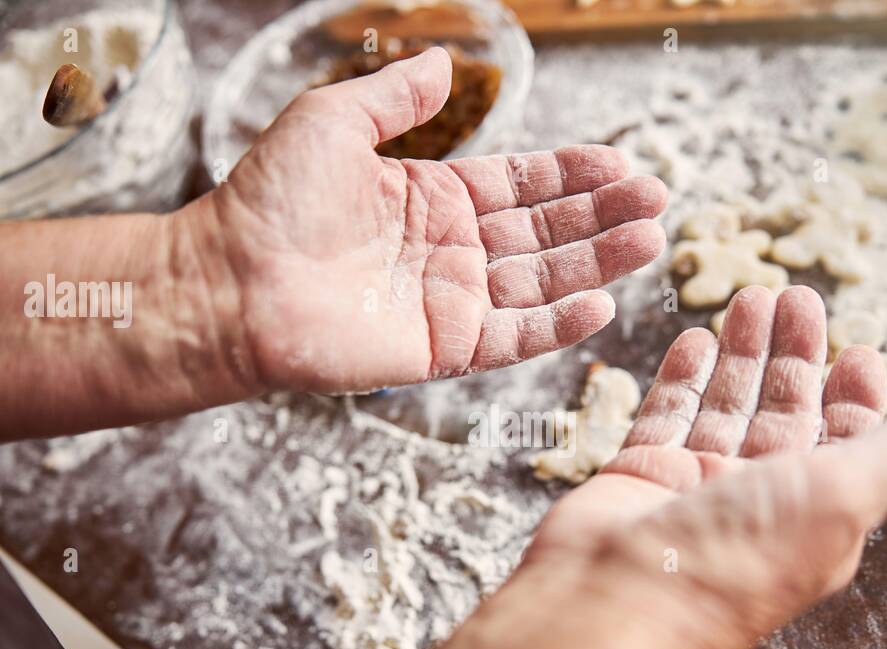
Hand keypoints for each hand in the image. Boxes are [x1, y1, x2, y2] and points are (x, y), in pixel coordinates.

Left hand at [180, 47, 666, 393]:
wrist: (228, 281)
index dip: (572, 174)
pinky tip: (602, 303)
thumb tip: (443, 60)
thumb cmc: (268, 201)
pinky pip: (512, 336)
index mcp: (431, 197)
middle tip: (658, 199)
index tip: (624, 162)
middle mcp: (449, 250)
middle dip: (602, 215)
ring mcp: (449, 301)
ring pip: (541, 281)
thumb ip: (396, 99)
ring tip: (650, 240)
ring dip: (597, 262)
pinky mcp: (441, 348)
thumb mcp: (333, 122)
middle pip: (544, 232)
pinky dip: (557, 324)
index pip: (520, 184)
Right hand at [530, 286, 886, 648]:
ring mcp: (696, 488)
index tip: (862, 350)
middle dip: (796, 356)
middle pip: (784, 415)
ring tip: (752, 296)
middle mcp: (760, 502)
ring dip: (742, 354)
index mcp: (818, 514)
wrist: (615, 604)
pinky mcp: (641, 477)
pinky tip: (696, 339)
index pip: (848, 445)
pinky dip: (683, 377)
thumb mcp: (846, 493)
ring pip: (726, 406)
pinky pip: (667, 414)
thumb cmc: (736, 559)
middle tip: (799, 295)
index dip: (858, 397)